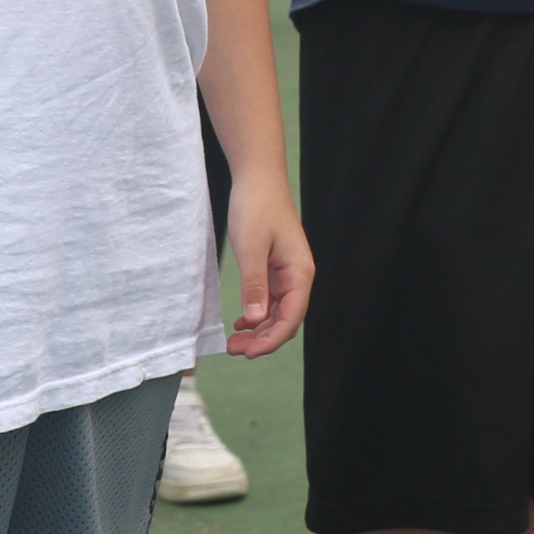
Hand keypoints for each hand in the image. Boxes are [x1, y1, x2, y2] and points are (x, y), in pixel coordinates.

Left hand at [219, 166, 313, 357]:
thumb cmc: (256, 208)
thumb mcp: (251, 248)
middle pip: (287, 320)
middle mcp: (298, 276)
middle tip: (234, 350)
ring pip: (278, 313)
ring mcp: (288, 273)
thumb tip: (256, 319)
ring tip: (235, 341)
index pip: (292, 317)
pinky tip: (242, 322)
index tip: (248, 353)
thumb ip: (254, 284)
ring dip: (259, 330)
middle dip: (263, 339)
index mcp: (299, 272)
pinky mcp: (276, 268)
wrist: (258, 180)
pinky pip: (271, 301)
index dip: (271, 340)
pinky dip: (258, 315)